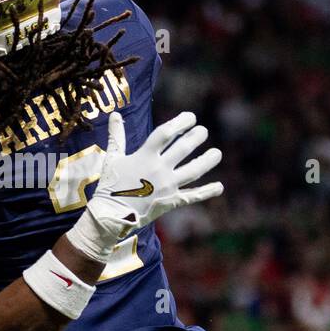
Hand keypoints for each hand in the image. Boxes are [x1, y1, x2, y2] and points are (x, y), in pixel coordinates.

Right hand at [66, 111, 222, 262]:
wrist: (111, 216)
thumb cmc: (110, 185)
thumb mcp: (112, 158)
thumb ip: (116, 136)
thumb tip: (114, 114)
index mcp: (144, 156)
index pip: (166, 133)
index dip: (180, 123)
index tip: (190, 117)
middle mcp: (159, 169)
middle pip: (183, 148)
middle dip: (196, 137)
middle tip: (203, 131)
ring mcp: (167, 186)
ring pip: (193, 171)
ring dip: (207, 161)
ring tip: (217, 153)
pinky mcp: (171, 201)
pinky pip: (193, 196)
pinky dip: (207, 192)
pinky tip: (220, 187)